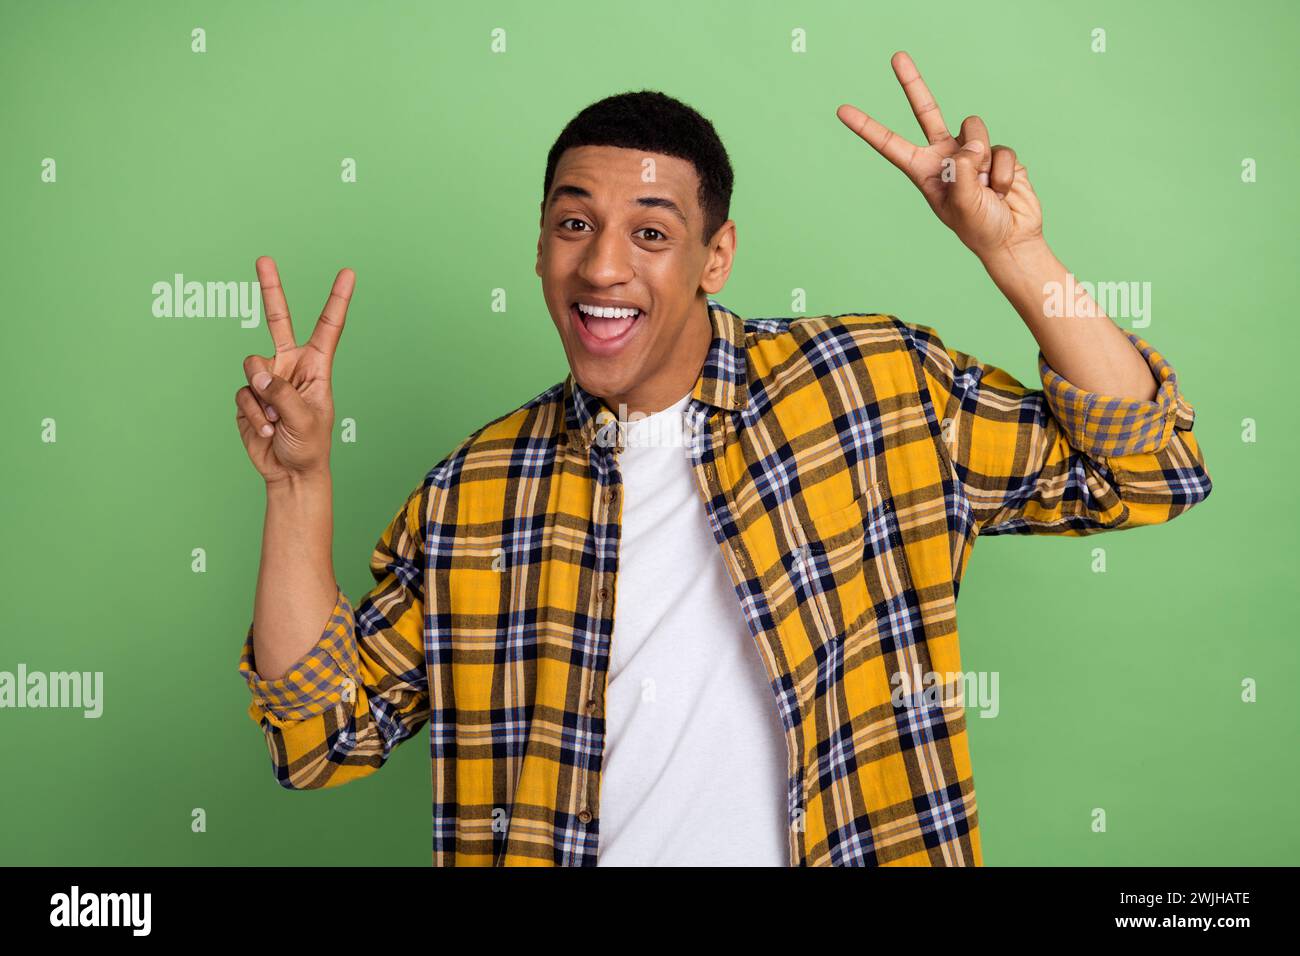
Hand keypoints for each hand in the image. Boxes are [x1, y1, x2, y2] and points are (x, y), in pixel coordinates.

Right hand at [234, 256, 354, 483]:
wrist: (289, 472)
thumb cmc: (308, 446)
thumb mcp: (304, 419)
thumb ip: (281, 393)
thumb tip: (257, 372)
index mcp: (316, 366)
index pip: (328, 327)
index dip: (337, 300)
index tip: (348, 273)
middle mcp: (290, 365)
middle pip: (278, 320)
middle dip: (270, 289)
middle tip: (264, 259)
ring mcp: (268, 379)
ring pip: (251, 366)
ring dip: (260, 396)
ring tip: (274, 419)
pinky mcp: (249, 395)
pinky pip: (242, 394)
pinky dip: (252, 414)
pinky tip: (264, 428)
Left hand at [836, 51, 1043, 259]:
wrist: (1013, 237)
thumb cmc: (980, 228)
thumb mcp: (961, 204)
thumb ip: (961, 169)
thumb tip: (970, 142)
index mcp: (923, 171)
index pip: (890, 144)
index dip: (867, 127)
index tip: (842, 110)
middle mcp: (944, 156)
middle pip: (926, 111)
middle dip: (912, 83)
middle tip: (896, 56)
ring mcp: (971, 151)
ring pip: (974, 129)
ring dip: (983, 158)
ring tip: (986, 187)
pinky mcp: (996, 152)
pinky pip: (1000, 149)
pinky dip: (1003, 172)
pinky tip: (1002, 189)